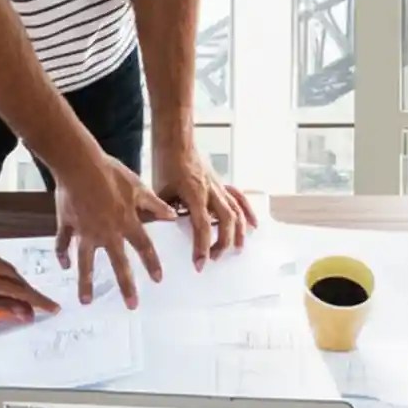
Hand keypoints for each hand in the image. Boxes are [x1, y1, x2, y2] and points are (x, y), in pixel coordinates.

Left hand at [0, 237, 59, 359]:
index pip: (15, 294)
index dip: (34, 303)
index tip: (50, 309)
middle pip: (16, 280)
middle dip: (32, 294)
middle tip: (43, 306)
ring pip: (7, 268)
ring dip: (20, 282)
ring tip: (26, 295)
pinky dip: (6, 272)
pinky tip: (3, 279)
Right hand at [54, 155, 175, 308]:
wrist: (78, 164)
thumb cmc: (110, 172)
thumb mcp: (138, 187)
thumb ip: (154, 205)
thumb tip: (172, 216)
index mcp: (126, 223)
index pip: (144, 248)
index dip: (152, 264)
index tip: (158, 280)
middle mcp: (107, 232)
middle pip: (118, 264)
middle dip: (126, 286)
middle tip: (131, 305)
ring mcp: (85, 231)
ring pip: (86, 262)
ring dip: (86, 283)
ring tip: (87, 301)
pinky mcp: (67, 225)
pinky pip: (63, 243)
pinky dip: (62, 254)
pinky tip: (64, 265)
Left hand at [153, 143, 257, 270]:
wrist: (177, 143)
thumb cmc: (166, 164)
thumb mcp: (159, 191)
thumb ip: (160, 213)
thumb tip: (154, 234)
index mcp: (194, 193)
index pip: (202, 225)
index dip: (202, 246)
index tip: (200, 264)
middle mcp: (211, 191)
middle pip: (226, 221)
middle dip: (223, 243)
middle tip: (214, 258)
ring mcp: (219, 187)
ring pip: (236, 211)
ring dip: (238, 232)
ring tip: (237, 250)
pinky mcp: (222, 184)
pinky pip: (240, 198)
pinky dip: (248, 212)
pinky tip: (253, 225)